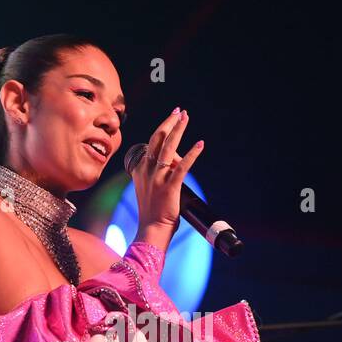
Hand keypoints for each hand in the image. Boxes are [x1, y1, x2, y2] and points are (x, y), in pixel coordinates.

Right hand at [133, 108, 203, 241]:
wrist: (151, 230)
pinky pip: (182, 166)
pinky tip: (200, 144)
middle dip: (169, 122)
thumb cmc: (152, 212)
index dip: (162, 130)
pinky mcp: (169, 187)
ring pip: (168, 147)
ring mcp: (158, 178)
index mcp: (140, 170)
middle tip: (179, 111)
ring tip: (186, 117)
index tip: (171, 120)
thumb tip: (170, 164)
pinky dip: (192, 153)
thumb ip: (154, 174)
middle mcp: (147, 170)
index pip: (150, 144)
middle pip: (157, 139)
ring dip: (178, 129)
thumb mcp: (147, 188)